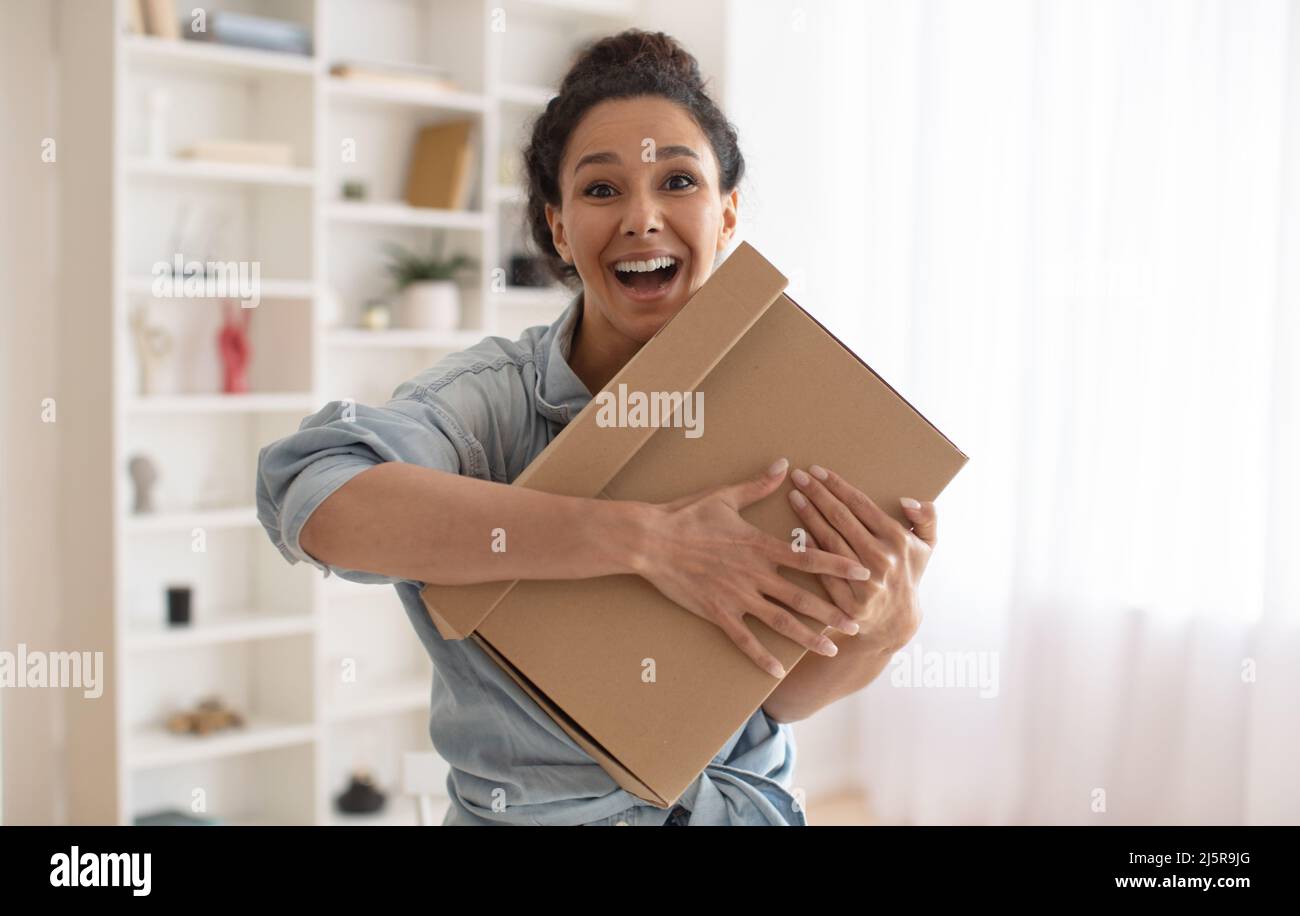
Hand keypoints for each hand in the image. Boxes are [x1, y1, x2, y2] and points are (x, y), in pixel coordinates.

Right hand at [634, 458, 871, 678]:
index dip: (838, 564)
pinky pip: (744, 639)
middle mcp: (754, 574)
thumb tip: (784, 465)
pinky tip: (778, 672)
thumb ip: (759, 485)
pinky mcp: (717, 612)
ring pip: (780, 621)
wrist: (651, 540)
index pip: (808, 556)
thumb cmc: (686, 515)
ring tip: (832, 649)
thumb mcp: (725, 495)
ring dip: (809, 636)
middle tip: (859, 622)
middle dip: (833, 611)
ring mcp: (736, 596)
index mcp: (759, 545)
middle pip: (802, 596)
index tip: (864, 571)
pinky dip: (762, 656)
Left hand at [785, 464, 937, 654]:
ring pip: (830, 541)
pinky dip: (810, 551)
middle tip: (798, 476)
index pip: (861, 505)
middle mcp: (882, 559)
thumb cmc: (907, 574)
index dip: (838, 486)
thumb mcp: (926, 547)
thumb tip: (908, 501)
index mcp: (898, 540)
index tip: (818, 471)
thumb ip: (927, 519)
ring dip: (809, 516)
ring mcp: (865, 582)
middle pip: (842, 519)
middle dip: (818, 494)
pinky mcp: (848, 603)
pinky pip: (824, 572)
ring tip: (794, 496)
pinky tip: (795, 532)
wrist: (896, 624)